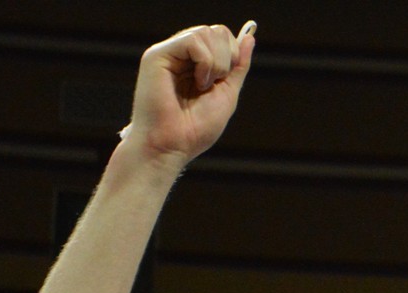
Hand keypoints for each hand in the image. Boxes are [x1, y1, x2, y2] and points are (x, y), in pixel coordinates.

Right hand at [119, 21, 256, 166]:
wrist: (172, 146)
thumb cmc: (195, 129)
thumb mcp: (227, 93)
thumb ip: (238, 66)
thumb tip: (250, 38)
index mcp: (194, 63)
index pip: (221, 37)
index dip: (232, 55)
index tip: (223, 81)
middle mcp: (179, 54)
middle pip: (216, 31)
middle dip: (226, 59)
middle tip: (211, 86)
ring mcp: (167, 53)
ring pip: (206, 33)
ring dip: (216, 63)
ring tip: (202, 86)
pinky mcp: (157, 55)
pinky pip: (194, 40)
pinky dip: (205, 63)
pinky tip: (197, 82)